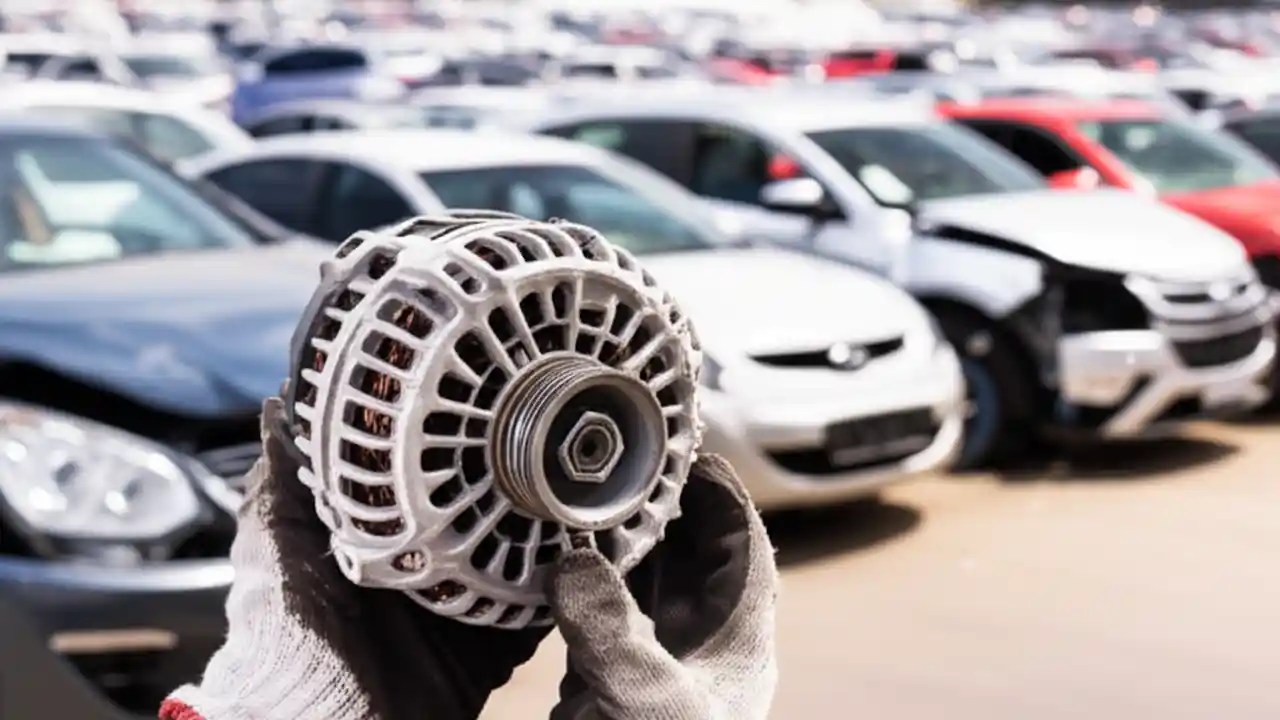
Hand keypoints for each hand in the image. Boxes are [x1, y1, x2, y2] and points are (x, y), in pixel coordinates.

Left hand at [162, 398, 550, 719]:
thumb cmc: (282, 636)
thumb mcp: (277, 544)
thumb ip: (282, 480)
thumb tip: (282, 404)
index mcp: (380, 542)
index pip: (430, 485)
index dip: (459, 452)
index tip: (492, 413)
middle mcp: (424, 574)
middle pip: (484, 522)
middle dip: (518, 495)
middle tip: (556, 455)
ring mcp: (458, 616)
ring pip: (518, 568)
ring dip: (548, 545)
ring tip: (582, 507)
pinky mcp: (482, 657)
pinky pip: (532, 624)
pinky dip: (560, 602)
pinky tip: (583, 572)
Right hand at [548, 455, 779, 719]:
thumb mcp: (650, 701)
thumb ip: (615, 634)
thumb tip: (576, 561)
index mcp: (738, 641)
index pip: (745, 545)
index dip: (723, 492)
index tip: (689, 451)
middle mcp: (701, 643)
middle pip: (695, 551)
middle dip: (666, 504)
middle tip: (629, 458)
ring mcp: (656, 660)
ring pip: (648, 579)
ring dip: (622, 539)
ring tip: (589, 494)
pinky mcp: (610, 680)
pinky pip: (600, 612)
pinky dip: (581, 582)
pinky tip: (553, 562)